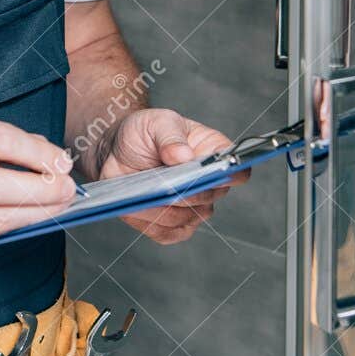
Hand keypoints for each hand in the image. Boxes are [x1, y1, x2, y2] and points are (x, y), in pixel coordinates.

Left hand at [98, 107, 249, 245]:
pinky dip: (149, 221)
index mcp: (214, 153)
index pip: (237, 169)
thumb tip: (183, 156)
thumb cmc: (144, 133)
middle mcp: (209, 184)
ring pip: (187, 216)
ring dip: (163, 206)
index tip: (212, 172)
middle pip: (210, 196)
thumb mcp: (156, 123)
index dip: (231, 173)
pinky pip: (166, 232)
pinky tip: (136, 206)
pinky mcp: (171, 226)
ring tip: (142, 192)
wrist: (116, 151)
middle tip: (167, 183)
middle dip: (187, 190)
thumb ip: (170, 136)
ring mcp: (193, 207)